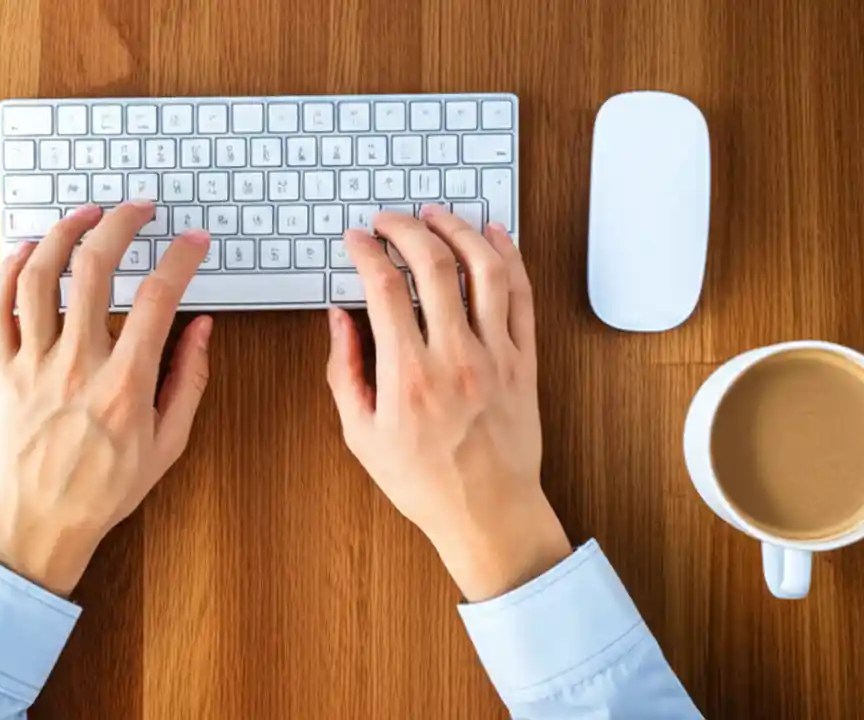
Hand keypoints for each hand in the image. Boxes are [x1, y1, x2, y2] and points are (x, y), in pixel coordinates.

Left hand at [0, 201, 212, 596]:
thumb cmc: (105, 489)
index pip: (158, 299)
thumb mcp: (169, 443)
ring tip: (85, 214)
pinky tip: (27, 249)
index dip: (181, 258)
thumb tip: (202, 329)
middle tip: (138, 209)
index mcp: (125, 384)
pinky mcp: (2, 370)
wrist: (41, 522)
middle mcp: (77, 365)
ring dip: (64, 233)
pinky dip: (7, 270)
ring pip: (40, 277)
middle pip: (95, 269)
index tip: (193, 241)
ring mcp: (34, 364)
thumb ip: (189, 380)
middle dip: (121, 224)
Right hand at [326, 206, 569, 601]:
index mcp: (407, 376)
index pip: (384, 288)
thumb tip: (339, 318)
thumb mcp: (362, 435)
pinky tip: (494, 236)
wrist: (488, 514)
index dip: (366, 251)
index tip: (356, 240)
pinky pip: (521, 296)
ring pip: (484, 270)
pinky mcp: (524, 361)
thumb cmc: (423, 482)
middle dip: (405, 228)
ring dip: (458, 231)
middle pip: (433, 265)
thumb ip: (344, 371)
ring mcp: (495, 356)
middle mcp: (454, 357)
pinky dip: (509, 258)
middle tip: (389, 220)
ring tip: (436, 216)